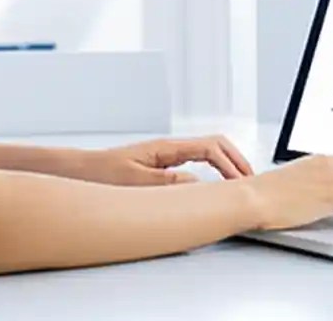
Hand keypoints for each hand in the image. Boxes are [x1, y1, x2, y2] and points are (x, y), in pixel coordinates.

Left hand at [87, 135, 255, 185]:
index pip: (209, 148)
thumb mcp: (134, 181)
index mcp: (165, 147)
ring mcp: (167, 156)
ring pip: (207, 153)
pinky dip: (212, 171)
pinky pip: (195, 164)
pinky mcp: (162, 166)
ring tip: (240, 184)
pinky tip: (215, 187)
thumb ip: (166, 182)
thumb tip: (197, 182)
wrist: (81, 171)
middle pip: (214, 145)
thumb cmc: (102, 174)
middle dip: (235, 160)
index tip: (240, 182)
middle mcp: (169, 148)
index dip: (230, 164)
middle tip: (251, 181)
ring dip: (226, 165)